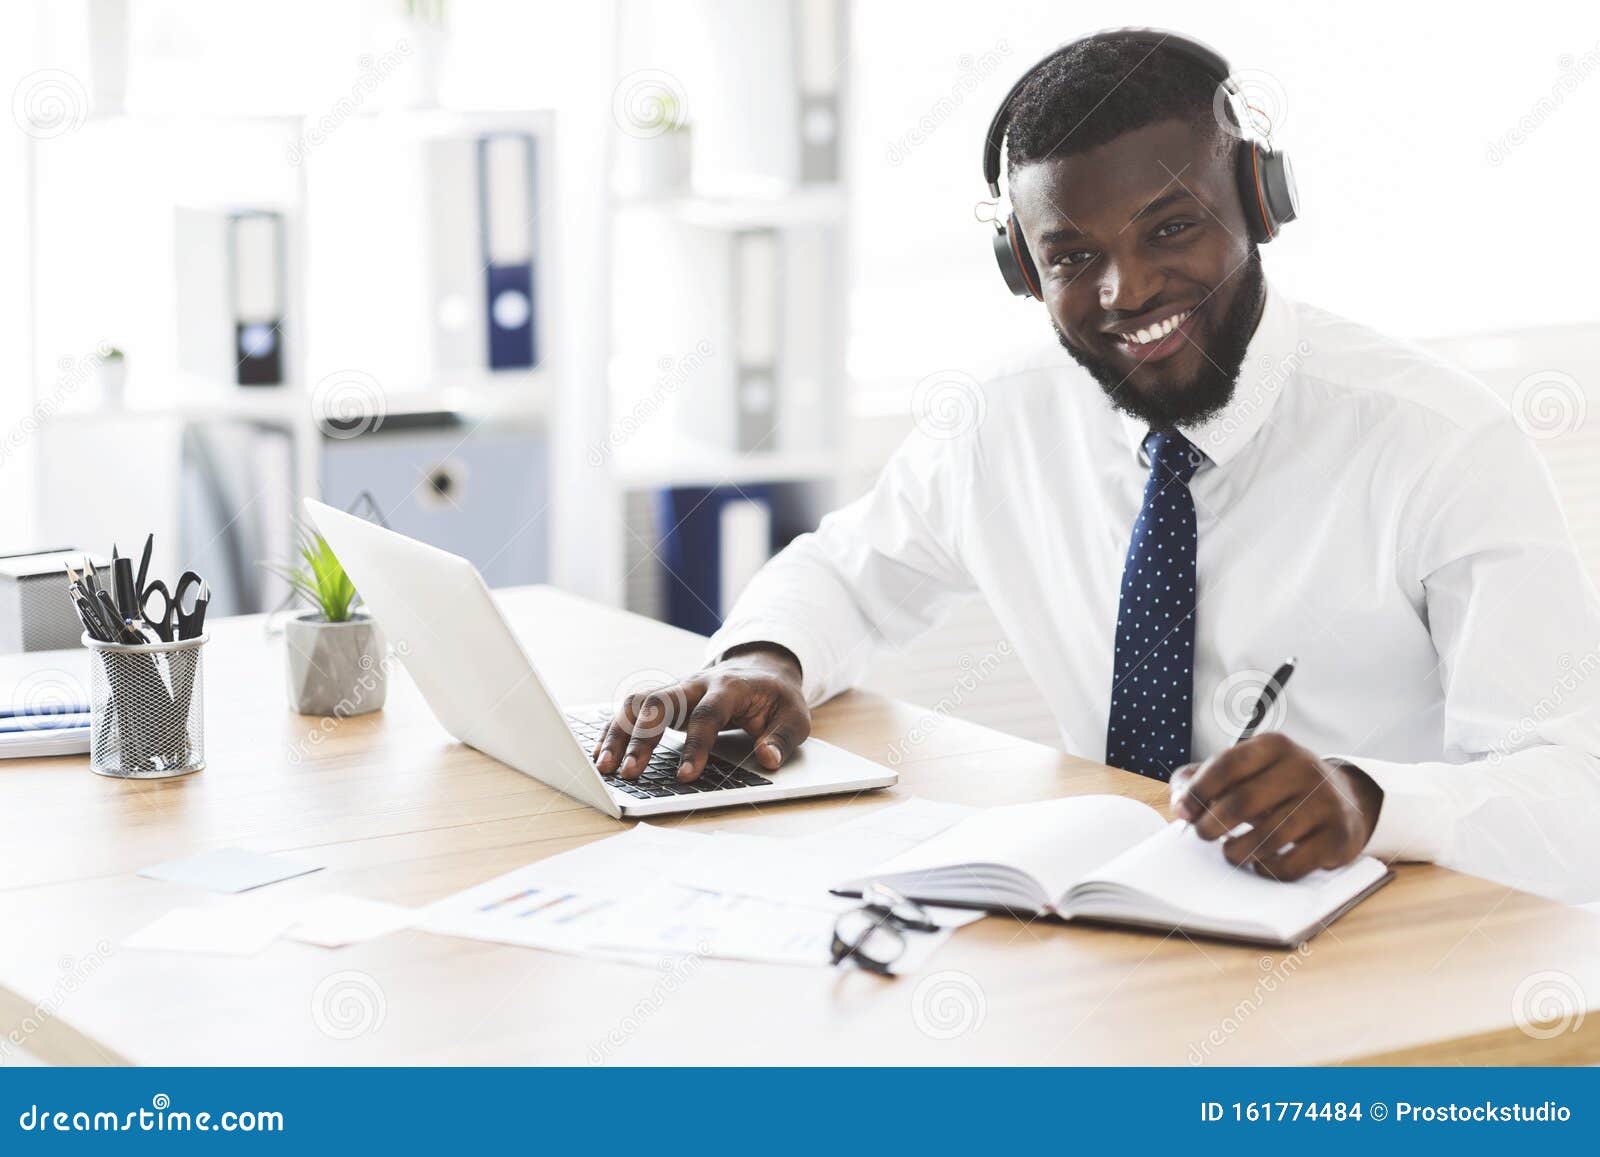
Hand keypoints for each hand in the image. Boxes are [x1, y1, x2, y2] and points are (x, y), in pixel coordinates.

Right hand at [592, 644, 810, 782]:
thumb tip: (768, 759)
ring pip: (638, 703)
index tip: (686, 776)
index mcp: (729, 687)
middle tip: (628, 772)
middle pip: (660, 703)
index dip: (696, 745)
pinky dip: (614, 730)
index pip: (707, 714)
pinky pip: (633, 709)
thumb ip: (782, 738)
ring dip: (618, 733)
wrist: (762, 670)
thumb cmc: (776, 699)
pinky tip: (602, 754)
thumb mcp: (796, 717)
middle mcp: (696, 684)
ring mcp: (677, 690)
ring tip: (603, 767)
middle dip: (641, 738)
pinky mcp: (666, 700)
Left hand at [1168, 733, 1383, 880]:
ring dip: (1238, 851)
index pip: (1228, 765)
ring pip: (1268, 837)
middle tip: (1202, 835)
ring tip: (1231, 852)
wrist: (1344, 801)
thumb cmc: (1278, 787)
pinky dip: (1268, 869)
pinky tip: (1261, 863)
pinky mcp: (1337, 836)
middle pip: (1244, 801)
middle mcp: (1303, 768)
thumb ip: (1204, 779)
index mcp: (1274, 746)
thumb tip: (1179, 803)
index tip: (1183, 811)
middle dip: (1213, 824)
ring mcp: (1325, 802)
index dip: (1199, 790)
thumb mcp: (1246, 770)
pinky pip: (1292, 863)